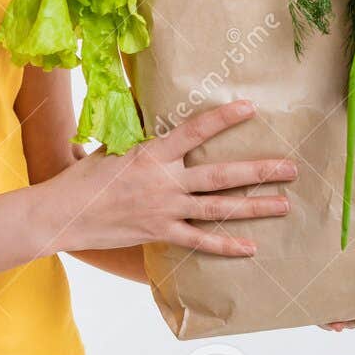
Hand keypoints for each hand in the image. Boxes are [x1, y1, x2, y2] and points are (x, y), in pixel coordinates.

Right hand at [36, 99, 296, 256]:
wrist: (64, 213)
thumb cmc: (85, 177)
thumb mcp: (112, 146)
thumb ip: (138, 134)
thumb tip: (151, 109)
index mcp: (152, 153)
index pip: (194, 131)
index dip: (223, 119)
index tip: (249, 108)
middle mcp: (164, 181)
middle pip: (221, 175)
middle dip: (259, 172)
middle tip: (290, 168)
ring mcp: (165, 210)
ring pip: (218, 208)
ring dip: (253, 206)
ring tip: (283, 203)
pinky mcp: (159, 232)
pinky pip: (199, 241)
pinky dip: (224, 245)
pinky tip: (250, 246)